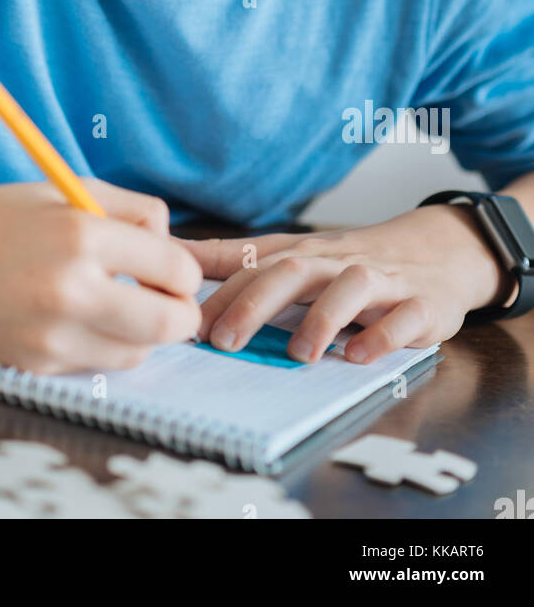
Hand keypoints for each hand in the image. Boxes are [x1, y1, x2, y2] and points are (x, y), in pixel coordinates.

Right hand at [0, 178, 202, 373]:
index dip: (183, 271)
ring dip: (141, 333)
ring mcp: (51, 335)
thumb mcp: (67, 191)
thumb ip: (132, 211)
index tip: (172, 269)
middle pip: (170, 324)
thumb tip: (176, 246)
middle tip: (166, 299)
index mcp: (81, 235)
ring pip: (139, 352)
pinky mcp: (34, 366)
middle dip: (180, 313)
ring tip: (115, 303)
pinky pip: (97, 366)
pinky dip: (102, 346)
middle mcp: (70, 289)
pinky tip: (78, 319)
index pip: (175, 268)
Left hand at [180, 206, 512, 364]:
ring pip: (350, 286)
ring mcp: (381, 281)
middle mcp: (336, 262)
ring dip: (322, 317)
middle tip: (224, 341)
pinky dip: (383, 335)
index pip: (254, 265)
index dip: (219, 292)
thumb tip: (169, 254)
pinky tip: (360, 355)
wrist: (436, 251)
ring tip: (298, 353)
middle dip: (254, 304)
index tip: (187, 323)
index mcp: (302, 253)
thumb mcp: (292, 254)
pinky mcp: (421, 304)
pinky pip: (405, 316)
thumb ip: (233, 258)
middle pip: (292, 270)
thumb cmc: (348, 262)